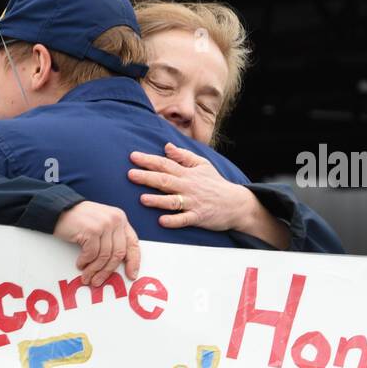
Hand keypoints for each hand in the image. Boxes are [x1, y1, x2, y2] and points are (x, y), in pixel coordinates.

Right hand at [52, 200, 140, 285]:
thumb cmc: (79, 220)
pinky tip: (80, 264)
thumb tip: (116, 264)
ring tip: (87, 276)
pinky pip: (92, 254)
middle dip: (108, 271)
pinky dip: (85, 262)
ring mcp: (104, 224)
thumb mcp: (101, 225)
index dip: (134, 261)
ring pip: (104, 256)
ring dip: (94, 270)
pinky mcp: (92, 230)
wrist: (59, 209)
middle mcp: (115, 220)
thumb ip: (112, 238)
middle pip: (118, 253)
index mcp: (120, 219)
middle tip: (98, 281)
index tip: (131, 274)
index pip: (133, 243)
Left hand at [127, 142, 253, 231]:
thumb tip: (166, 146)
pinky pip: (184, 219)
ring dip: (157, 200)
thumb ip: (183, 156)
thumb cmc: (215, 183)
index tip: (133, 156)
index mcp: (187, 173)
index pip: (165, 164)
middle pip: (165, 181)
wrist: (236, 203)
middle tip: (130, 174)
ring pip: (172, 201)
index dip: (149, 160)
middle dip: (147, 177)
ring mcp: (192, 202)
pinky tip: (162, 221)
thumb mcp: (202, 165)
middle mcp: (188, 187)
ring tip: (142, 199)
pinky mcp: (198, 217)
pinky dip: (174, 221)